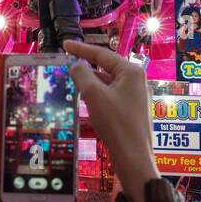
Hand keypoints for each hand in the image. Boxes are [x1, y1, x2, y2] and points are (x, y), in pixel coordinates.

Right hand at [63, 40, 158, 201]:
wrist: (133, 156)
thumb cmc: (115, 122)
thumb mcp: (94, 95)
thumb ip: (82, 75)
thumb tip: (76, 65)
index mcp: (130, 71)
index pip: (102, 54)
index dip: (81, 49)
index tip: (65, 44)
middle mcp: (135, 80)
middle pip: (106, 67)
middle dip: (86, 66)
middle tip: (66, 63)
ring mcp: (135, 96)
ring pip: (107, 82)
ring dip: (90, 81)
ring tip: (71, 81)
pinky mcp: (131, 110)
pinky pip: (110, 95)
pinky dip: (96, 94)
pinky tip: (84, 99)